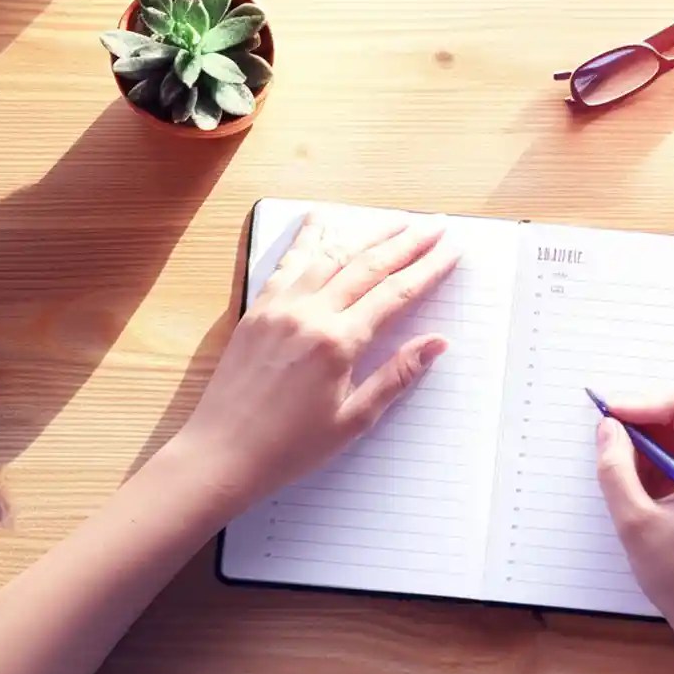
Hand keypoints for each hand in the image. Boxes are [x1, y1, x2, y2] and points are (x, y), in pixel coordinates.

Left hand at [167, 211, 458, 509]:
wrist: (221, 454)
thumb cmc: (289, 447)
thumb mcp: (353, 420)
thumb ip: (396, 376)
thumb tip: (437, 343)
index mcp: (337, 342)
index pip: (395, 294)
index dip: (428, 269)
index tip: (451, 250)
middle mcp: (309, 313)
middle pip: (368, 265)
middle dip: (407, 242)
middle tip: (436, 224)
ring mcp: (279, 306)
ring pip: (331, 255)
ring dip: (368, 234)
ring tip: (397, 220)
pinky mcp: (258, 310)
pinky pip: (288, 263)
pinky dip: (310, 238)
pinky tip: (322, 219)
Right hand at [594, 393, 673, 627]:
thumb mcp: (636, 525)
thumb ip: (616, 470)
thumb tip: (607, 429)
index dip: (641, 403)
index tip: (607, 414)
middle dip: (645, 418)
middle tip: (608, 430)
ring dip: (654, 438)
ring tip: (620, 455)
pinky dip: (667, 456)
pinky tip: (642, 475)